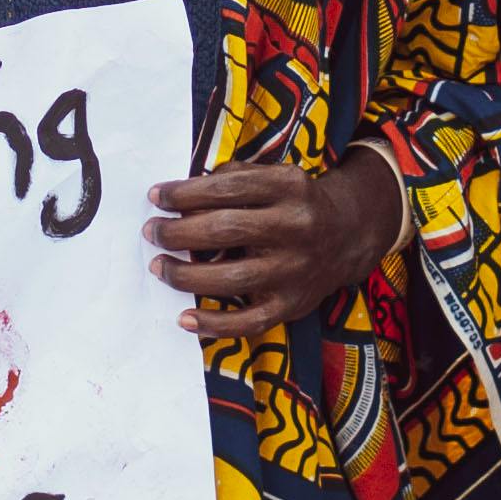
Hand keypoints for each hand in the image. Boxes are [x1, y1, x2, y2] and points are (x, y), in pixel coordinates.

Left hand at [146, 156, 404, 336]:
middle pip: (225, 231)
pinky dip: (214, 324)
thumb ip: (232, 178)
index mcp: (289, 186)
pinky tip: (184, 318)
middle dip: (178, 232)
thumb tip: (181, 197)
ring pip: (232, 279)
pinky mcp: (293, 304)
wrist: (348, 234)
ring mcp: (296, 269)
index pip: (226, 188)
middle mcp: (296, 227)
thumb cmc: (293, 202)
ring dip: (185, 275)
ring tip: (159, 266)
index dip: (183, 193)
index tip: (155, 196)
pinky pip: (249, 321)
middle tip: (152, 232)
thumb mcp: (274, 175)